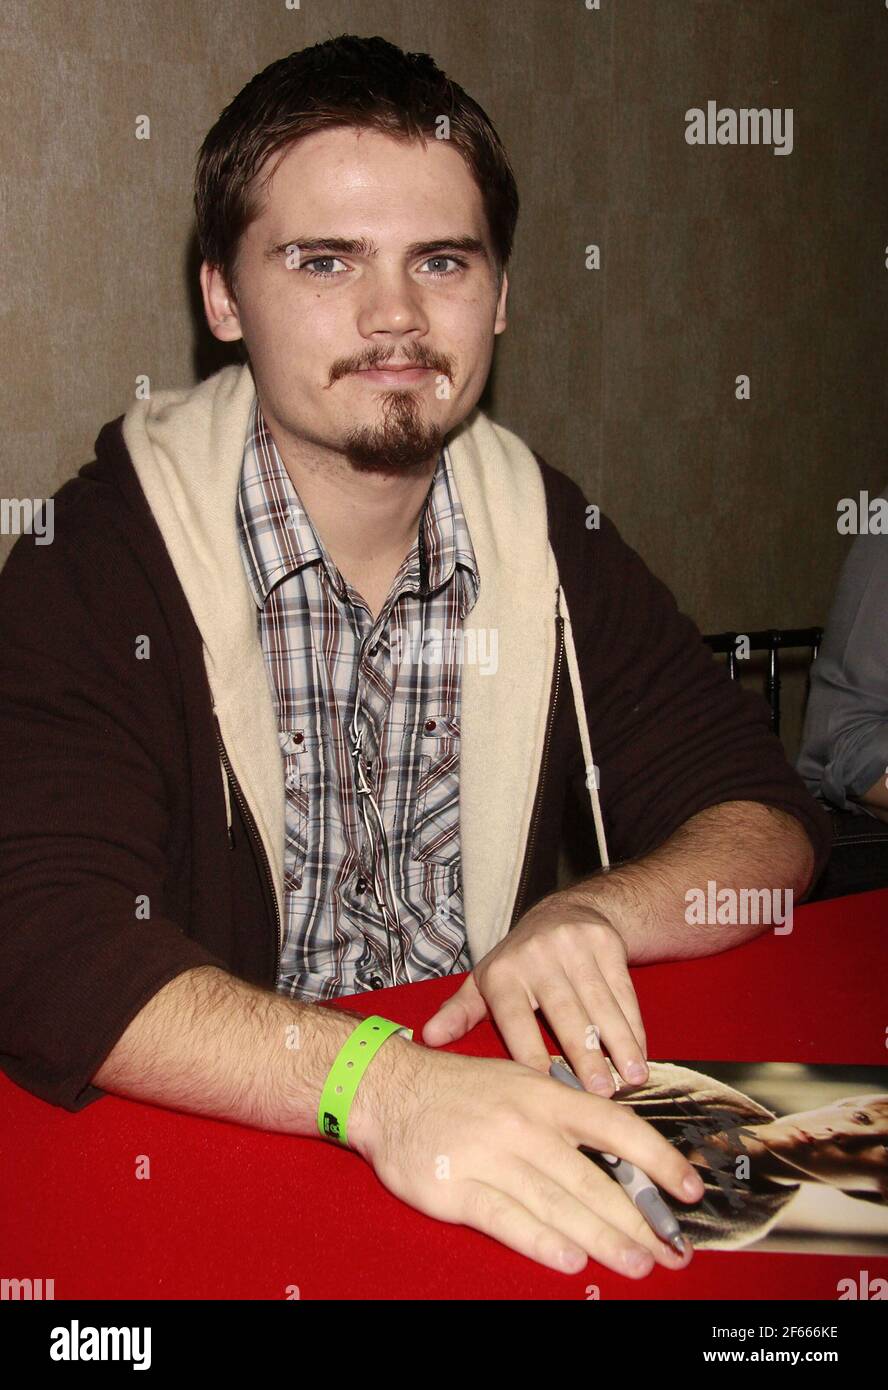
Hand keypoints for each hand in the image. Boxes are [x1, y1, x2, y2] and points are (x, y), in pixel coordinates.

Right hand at [348, 1037, 702, 1277]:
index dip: (658, 1159)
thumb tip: (621, 1157)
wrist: (390, 1089)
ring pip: (559, 1205)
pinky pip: (508, 1220)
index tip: (689, 1188)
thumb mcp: (519, 1083)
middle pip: (593, 1179)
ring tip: (638, 1263)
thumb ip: (564, 1117)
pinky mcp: (457, 1187)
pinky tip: (572, 1259)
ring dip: (604, 1239)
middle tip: (670, 1249)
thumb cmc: (462, 1090)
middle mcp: (524, 1125)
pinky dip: (542, 1242)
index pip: (616, 1127)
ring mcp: (490, 1156)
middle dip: (638, 1220)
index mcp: (544, 1095)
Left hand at [423, 892, 647, 1095]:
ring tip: (632, 1078)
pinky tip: (641, 1052)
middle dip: (586, 1055)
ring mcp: (574, 946)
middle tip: (602, 1094)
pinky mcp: (605, 943)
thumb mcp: (485, 981)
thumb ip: (460, 1012)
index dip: (530, 1053)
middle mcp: (537, 956)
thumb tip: (429, 1038)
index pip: (516, 1019)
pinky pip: (623, 990)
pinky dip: (634, 1024)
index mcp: (503, 972)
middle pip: (565, 1012)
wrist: (565, 910)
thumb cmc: (520, 961)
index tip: (546, 1089)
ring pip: (600, 1003)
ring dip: (619, 1043)